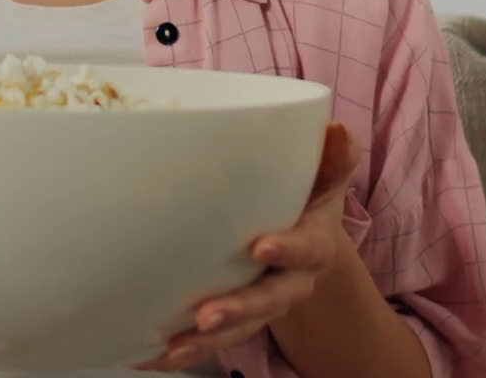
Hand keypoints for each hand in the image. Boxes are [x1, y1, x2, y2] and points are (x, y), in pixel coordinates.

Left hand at [135, 123, 364, 372]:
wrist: (306, 238)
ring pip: (239, 329)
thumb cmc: (308, 197)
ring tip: (172, 347)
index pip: (305, 249)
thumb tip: (337, 131)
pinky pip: (211, 341)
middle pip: (268, 302)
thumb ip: (332, 157)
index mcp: (314, 244)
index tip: (260, 247)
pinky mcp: (237, 319)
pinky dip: (182, 351)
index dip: (287, 250)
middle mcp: (290, 282)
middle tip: (206, 316)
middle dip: (238, 310)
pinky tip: (148, 356)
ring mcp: (263, 305)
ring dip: (205, 341)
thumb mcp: (325, 176)